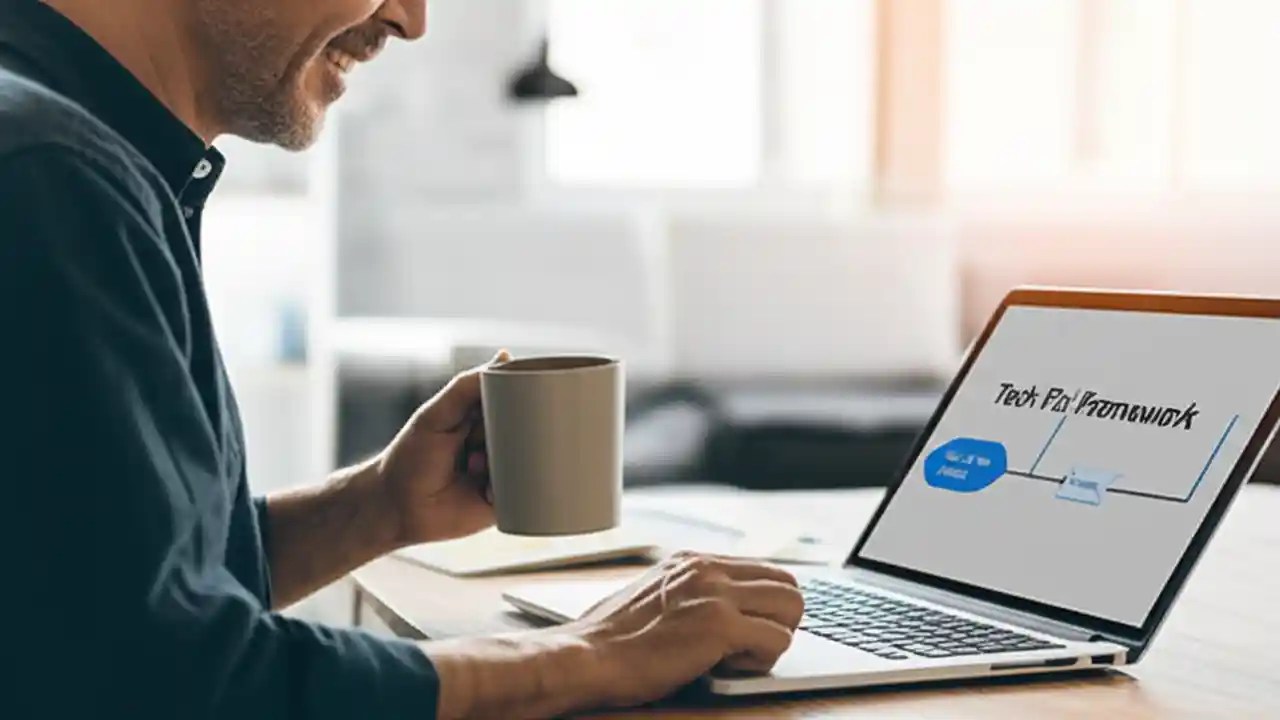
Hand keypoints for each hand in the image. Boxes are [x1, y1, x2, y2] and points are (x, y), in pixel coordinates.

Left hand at [375, 350, 510, 544]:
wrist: (396, 508)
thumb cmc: (409, 457)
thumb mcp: (436, 415)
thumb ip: (465, 388)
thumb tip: (506, 356)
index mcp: (483, 418)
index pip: (515, 402)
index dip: (519, 400)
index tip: (516, 402)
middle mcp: (496, 444)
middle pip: (526, 431)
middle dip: (514, 434)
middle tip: (479, 441)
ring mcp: (502, 473)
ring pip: (529, 462)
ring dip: (510, 463)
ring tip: (473, 467)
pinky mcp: (503, 502)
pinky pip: (526, 493)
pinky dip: (515, 490)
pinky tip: (486, 489)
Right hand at [574, 551, 803, 707]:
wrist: (587, 657)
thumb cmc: (612, 639)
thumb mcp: (653, 594)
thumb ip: (688, 592)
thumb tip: (720, 605)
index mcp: (693, 560)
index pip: (764, 569)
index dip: (765, 605)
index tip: (752, 627)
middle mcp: (708, 568)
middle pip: (788, 583)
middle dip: (781, 619)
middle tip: (753, 645)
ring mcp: (715, 594)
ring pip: (792, 607)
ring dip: (776, 637)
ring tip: (740, 655)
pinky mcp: (719, 626)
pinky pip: (778, 640)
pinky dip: (762, 660)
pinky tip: (727, 666)